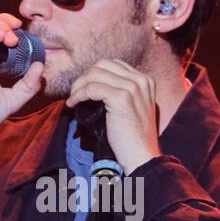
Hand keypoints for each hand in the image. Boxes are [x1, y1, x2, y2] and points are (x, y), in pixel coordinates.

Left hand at [64, 59, 161, 173]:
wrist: (141, 156)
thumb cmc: (133, 137)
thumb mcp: (133, 108)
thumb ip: (123, 92)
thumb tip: (95, 85)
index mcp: (145, 80)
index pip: (113, 64)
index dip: (94, 74)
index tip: (84, 88)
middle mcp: (141, 80)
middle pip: (103, 65)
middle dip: (85, 77)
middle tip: (75, 92)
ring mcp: (132, 87)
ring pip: (95, 74)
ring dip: (79, 86)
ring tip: (73, 99)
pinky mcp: (122, 98)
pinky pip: (92, 88)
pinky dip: (79, 95)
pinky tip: (74, 104)